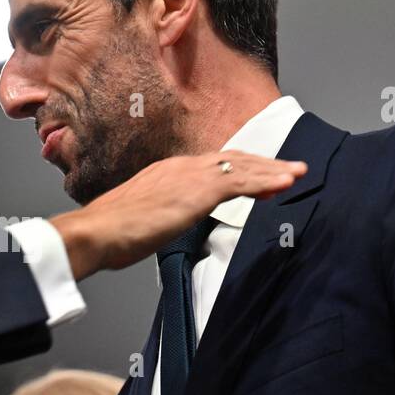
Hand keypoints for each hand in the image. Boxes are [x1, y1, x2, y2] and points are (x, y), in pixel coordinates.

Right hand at [49, 152, 307, 279]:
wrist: (96, 231)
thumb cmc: (109, 234)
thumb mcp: (139, 220)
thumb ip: (158, 217)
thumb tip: (161, 227)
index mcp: (165, 172)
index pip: (210, 167)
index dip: (238, 170)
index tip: (258, 178)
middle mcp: (180, 167)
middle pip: (231, 160)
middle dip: (262, 164)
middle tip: (288, 169)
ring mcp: (190, 176)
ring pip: (241, 167)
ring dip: (272, 170)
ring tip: (297, 173)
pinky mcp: (199, 190)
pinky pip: (241, 182)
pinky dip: (266, 181)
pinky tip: (284, 184)